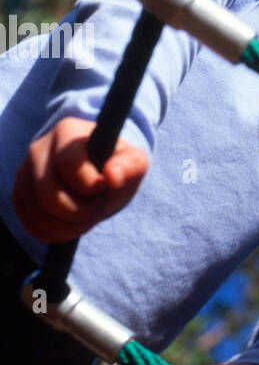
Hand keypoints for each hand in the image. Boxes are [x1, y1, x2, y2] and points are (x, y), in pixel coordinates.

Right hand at [12, 117, 148, 242]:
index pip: (68, 163)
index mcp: (67, 131)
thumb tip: (112, 176)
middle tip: (97, 207)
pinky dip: (53, 232)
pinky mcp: (19, 194)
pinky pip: (29, 223)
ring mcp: (25, 173)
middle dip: (79, 211)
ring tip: (88, 217)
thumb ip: (129, 166)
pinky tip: (72, 224)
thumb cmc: (116, 163)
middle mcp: (38, 149)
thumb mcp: (133, 161)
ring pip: (37, 213)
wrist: (98, 172)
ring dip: (67, 227)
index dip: (89, 184)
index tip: (104, 187)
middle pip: (48, 194)